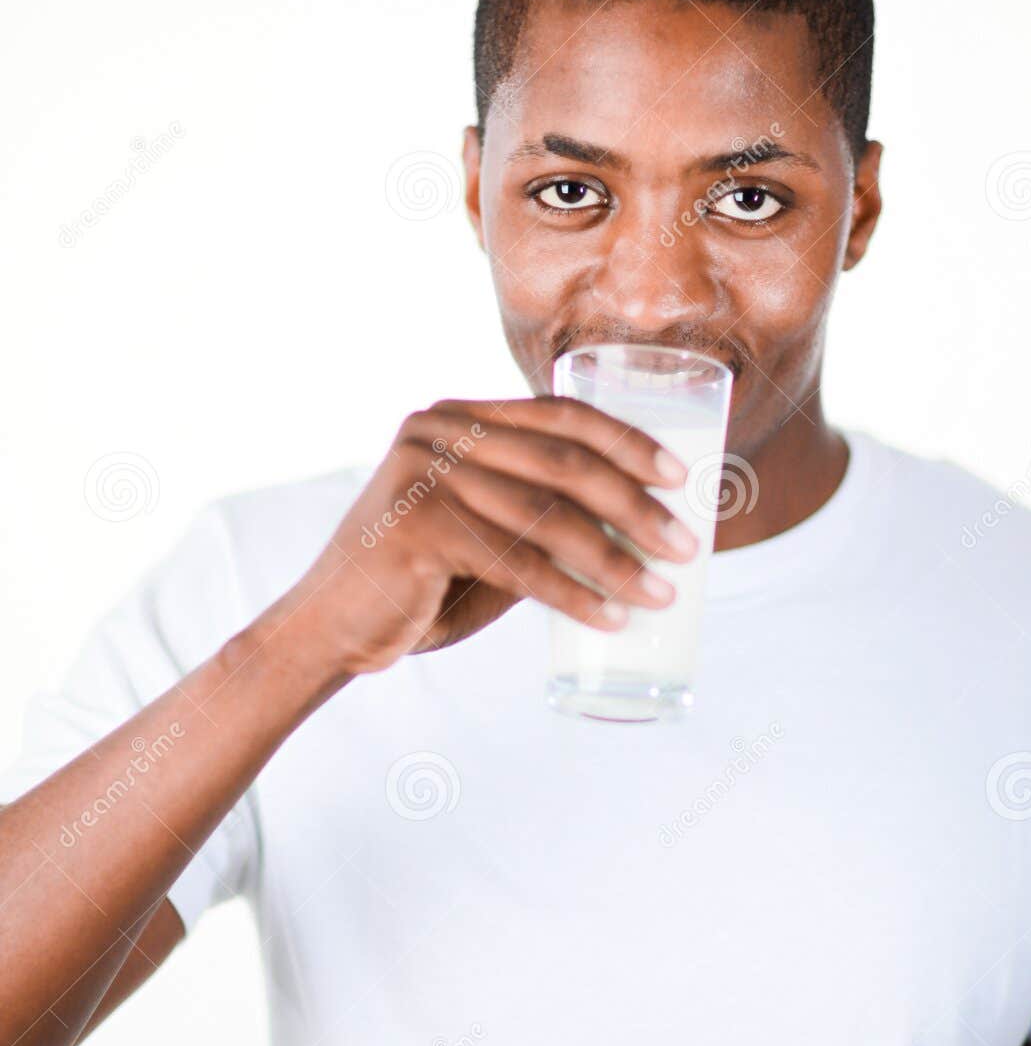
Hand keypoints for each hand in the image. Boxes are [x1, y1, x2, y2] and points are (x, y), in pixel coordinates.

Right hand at [283, 395, 699, 676]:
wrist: (328, 630)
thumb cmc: (419, 587)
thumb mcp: (486, 537)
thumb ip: (539, 520)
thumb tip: (638, 531)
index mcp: (457, 418)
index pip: (559, 414)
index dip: (627, 441)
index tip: (680, 477)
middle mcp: (439, 432)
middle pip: (564, 461)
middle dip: (636, 505)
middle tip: (686, 546)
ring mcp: (425, 475)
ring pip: (548, 516)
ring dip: (616, 560)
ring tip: (661, 592)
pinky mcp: (420, 527)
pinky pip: (519, 563)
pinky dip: (574, 594)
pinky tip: (612, 617)